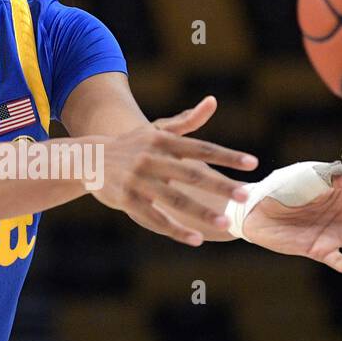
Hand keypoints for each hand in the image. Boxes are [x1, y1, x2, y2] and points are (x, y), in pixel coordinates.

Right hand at [90, 96, 258, 246]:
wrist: (89, 158)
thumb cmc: (132, 145)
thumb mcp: (156, 129)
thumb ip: (187, 120)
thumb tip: (213, 102)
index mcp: (162, 140)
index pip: (201, 147)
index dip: (227, 156)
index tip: (252, 164)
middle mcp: (150, 158)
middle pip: (191, 174)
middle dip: (221, 186)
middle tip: (245, 196)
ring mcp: (137, 180)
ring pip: (175, 200)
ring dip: (202, 212)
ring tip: (225, 222)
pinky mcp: (126, 200)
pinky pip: (155, 218)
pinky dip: (176, 230)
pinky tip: (196, 239)